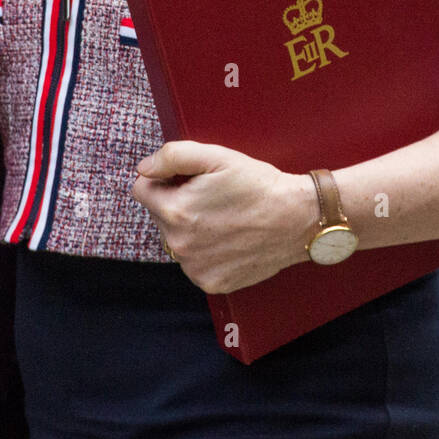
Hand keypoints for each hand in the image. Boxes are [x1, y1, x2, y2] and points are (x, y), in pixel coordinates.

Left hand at [130, 140, 316, 293]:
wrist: (297, 219)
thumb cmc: (258, 185)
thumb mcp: (217, 156)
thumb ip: (173, 156)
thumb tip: (144, 169)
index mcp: (175, 210)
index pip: (142, 191)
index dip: (164, 179)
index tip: (187, 179)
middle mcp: (179, 245)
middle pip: (159, 216)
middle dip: (177, 203)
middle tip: (212, 196)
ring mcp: (194, 268)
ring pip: (175, 240)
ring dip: (190, 228)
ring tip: (222, 217)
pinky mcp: (211, 283)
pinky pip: (194, 262)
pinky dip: (205, 251)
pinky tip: (228, 238)